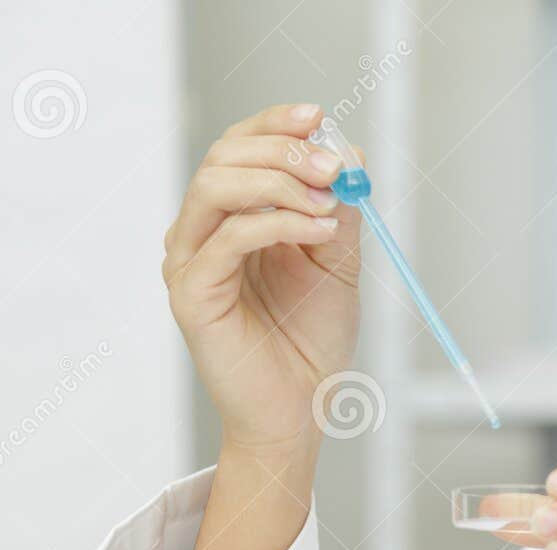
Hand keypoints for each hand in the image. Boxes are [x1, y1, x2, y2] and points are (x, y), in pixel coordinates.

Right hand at [162, 102, 361, 453]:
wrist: (299, 411)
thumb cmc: (311, 341)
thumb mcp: (338, 263)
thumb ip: (338, 211)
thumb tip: (349, 154)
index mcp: (233, 218)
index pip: (240, 148)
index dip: (275, 124)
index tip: (318, 115)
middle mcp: (203, 233)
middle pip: (225, 158)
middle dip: (284, 151)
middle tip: (333, 166)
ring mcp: (191, 262)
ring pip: (216, 187)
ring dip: (279, 183)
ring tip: (327, 203)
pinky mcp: (192, 294)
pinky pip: (227, 238)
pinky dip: (277, 223)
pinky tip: (317, 230)